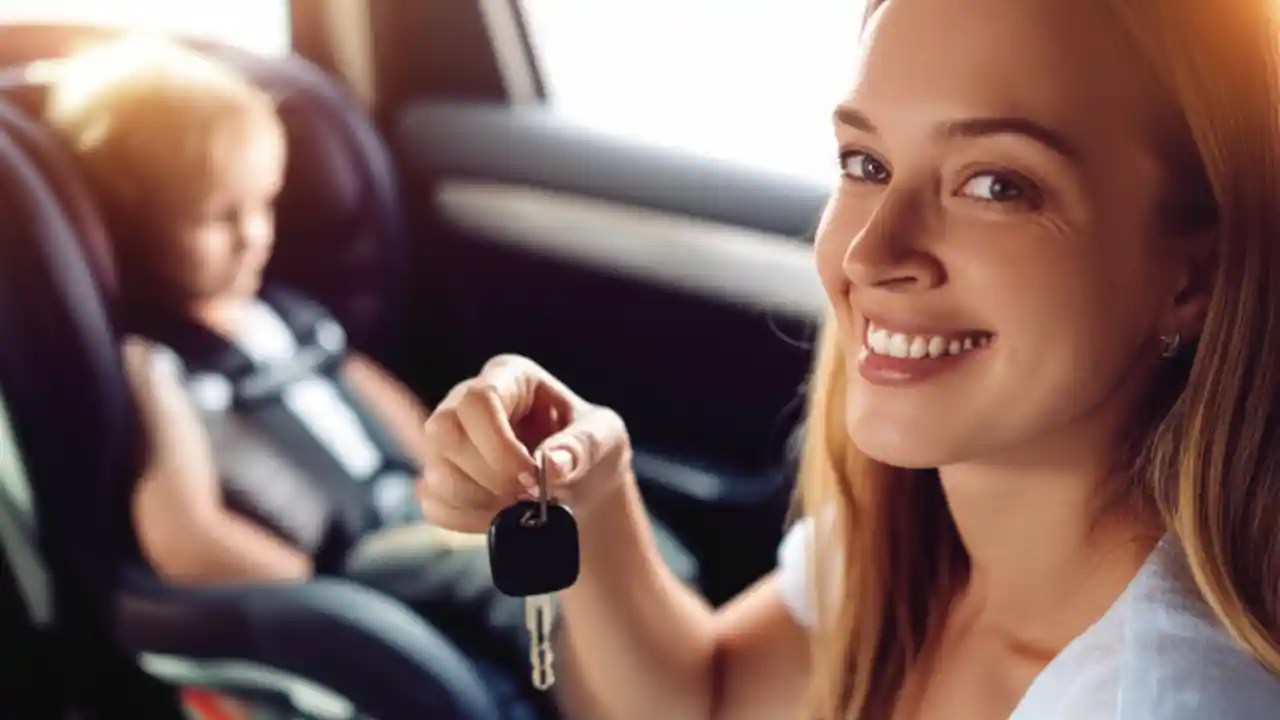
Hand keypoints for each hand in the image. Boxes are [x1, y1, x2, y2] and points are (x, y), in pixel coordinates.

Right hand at [417, 354, 631, 532]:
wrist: (582, 481)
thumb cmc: (591, 447)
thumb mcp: (604, 438)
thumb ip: (581, 447)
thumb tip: (549, 466)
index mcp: (509, 376)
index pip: (479, 399)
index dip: (499, 445)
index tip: (532, 478)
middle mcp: (466, 400)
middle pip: (445, 431)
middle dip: (488, 476)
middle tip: (526, 496)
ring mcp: (447, 439)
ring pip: (435, 471)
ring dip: (479, 502)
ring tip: (519, 508)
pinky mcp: (439, 475)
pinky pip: (432, 502)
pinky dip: (466, 520)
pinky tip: (499, 518)